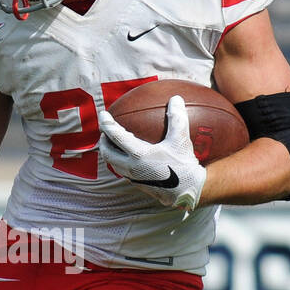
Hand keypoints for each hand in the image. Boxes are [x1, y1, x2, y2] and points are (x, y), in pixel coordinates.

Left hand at [97, 95, 206, 215]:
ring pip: (113, 164)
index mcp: (138, 154)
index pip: (115, 136)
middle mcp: (131, 167)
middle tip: (105, 130)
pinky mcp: (137, 184)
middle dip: (104, 140)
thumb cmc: (184, 165)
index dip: (106, 124)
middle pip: (107, 152)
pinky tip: (129, 156)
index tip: (102, 114)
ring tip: (113, 143)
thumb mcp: (181, 139)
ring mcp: (133, 177)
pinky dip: (119, 161)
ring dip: (109, 152)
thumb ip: (177, 118)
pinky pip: (122, 171)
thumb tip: (175, 98)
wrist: (187, 191)